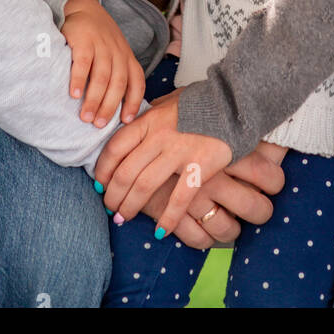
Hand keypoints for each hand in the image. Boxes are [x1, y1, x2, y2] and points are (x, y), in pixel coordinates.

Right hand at [61, 0, 144, 126]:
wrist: (84, 8)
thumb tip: (117, 110)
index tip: (126, 121)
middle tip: (98, 125)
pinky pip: (83, 63)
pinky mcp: (84, 40)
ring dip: (94, 99)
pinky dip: (80, 80)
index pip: (137, 82)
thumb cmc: (100, 39)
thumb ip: (119, 75)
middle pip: (118, 84)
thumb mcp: (116, 53)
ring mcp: (102, 45)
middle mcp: (118, 52)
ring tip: (85, 117)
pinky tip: (74, 94)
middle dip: (109, 107)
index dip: (134, 102)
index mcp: (128, 58)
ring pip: (102, 77)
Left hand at [95, 89, 233, 236]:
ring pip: (144, 186)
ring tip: (124, 218)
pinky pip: (179, 198)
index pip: (115, 148)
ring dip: (130, 207)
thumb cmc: (199, 104)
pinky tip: (161, 231)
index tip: (100, 184)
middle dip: (113, 195)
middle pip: (126, 172)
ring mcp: (178, 151)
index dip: (103, 170)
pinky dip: (168, 218)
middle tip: (111, 208)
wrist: (232, 103)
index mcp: (148, 120)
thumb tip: (132, 119)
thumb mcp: (168, 102)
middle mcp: (159, 136)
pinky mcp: (199, 166)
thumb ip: (150, 114)